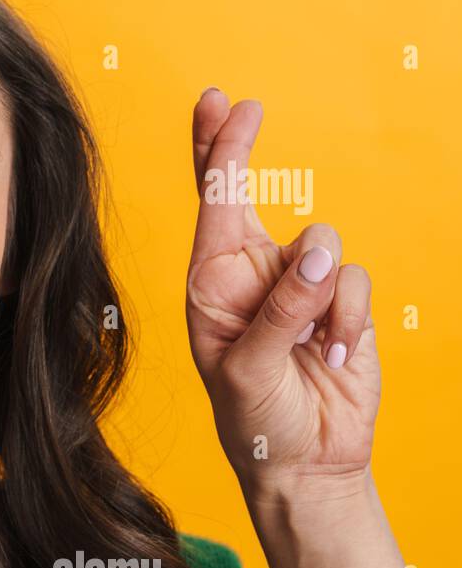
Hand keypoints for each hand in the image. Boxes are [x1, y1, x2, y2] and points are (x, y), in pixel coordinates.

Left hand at [185, 89, 378, 501]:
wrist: (304, 461)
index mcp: (211, 287)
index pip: (210, 210)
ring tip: (309, 348)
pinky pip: (356, 283)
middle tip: (240, 107)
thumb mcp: (248, 370)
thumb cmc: (255, 418)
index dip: (216, 153)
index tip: (222, 106)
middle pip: (251, 194)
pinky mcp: (341, 303)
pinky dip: (349, 322)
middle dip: (239, 150)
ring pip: (323, 243)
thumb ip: (280, 312)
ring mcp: (299, 286)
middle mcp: (251, 275)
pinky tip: (331, 359)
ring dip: (322, 295)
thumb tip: (319, 256)